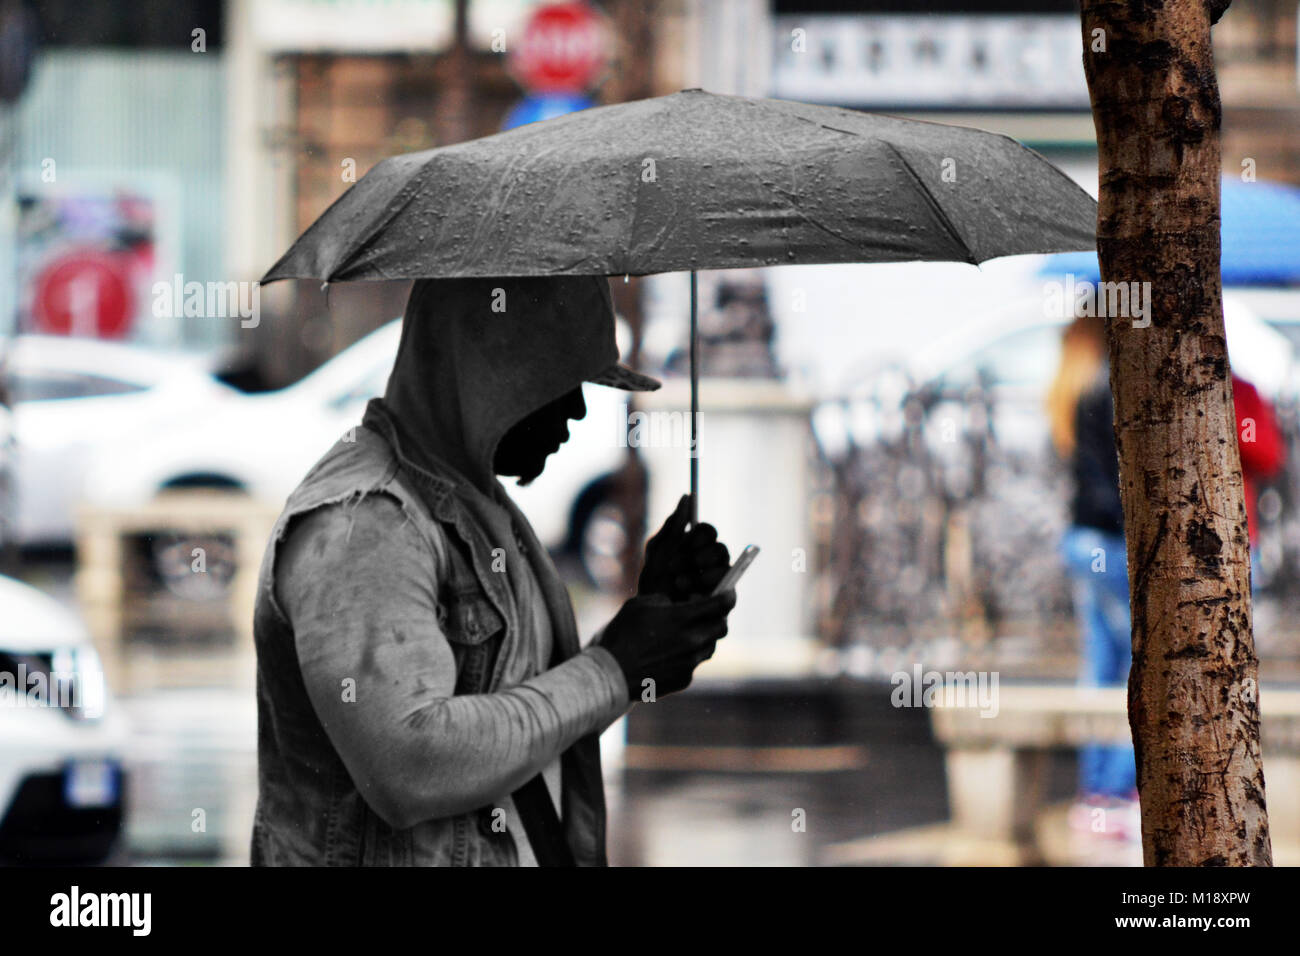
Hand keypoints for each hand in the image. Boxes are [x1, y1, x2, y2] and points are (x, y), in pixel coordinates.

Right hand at [599, 590, 736, 701]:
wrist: (612, 674)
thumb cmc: (622, 635)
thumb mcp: (640, 605)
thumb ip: (665, 600)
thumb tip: (676, 605)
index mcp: (682, 618)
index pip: (721, 604)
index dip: (729, 596)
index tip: (729, 593)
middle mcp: (692, 641)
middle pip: (722, 627)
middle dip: (718, 617)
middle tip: (705, 613)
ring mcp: (690, 663)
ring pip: (710, 647)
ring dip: (704, 637)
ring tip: (685, 633)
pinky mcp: (684, 679)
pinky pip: (695, 663)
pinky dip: (689, 655)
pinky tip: (670, 653)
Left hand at [637, 494, 730, 601]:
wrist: (649, 618)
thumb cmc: (652, 584)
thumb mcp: (657, 553)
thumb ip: (672, 526)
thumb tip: (687, 496)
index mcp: (695, 548)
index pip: (708, 532)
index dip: (701, 535)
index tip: (688, 539)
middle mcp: (710, 564)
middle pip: (720, 549)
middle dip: (701, 556)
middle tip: (679, 566)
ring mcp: (718, 584)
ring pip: (726, 569)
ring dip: (702, 575)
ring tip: (679, 584)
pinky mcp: (722, 603)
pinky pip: (727, 592)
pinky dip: (707, 592)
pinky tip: (689, 598)